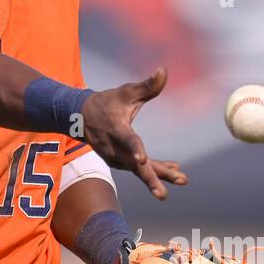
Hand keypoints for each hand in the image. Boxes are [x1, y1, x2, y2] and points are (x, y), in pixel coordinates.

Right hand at [79, 67, 187, 199]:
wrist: (81, 118)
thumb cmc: (107, 102)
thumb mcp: (126, 91)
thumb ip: (147, 85)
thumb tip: (164, 70)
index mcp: (116, 130)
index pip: (127, 141)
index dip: (136, 150)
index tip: (142, 161)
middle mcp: (115, 148)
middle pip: (135, 166)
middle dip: (151, 179)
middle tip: (163, 193)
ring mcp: (116, 158)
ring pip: (140, 170)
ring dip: (159, 175)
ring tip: (182, 178)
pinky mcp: (119, 162)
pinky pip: (139, 169)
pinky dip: (155, 170)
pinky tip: (173, 169)